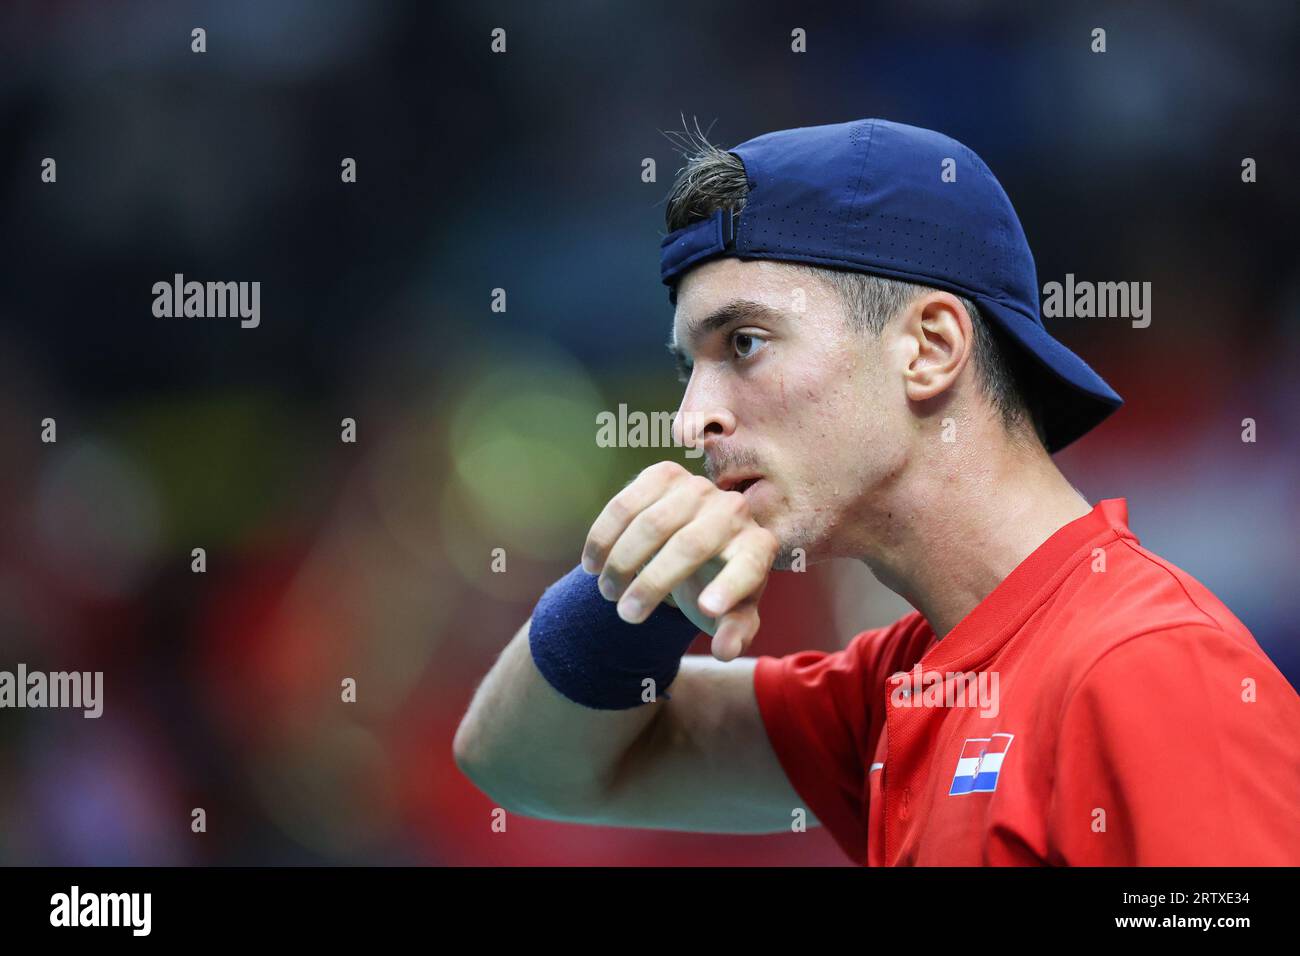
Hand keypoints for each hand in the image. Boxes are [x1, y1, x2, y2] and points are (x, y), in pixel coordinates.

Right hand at [581, 461, 778, 660]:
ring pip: (651, 523)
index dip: (729, 587)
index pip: (748, 566)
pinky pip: (626, 504)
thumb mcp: (731, 613)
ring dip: (621, 562)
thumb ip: (734, 633)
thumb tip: (724, 651)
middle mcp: (734, 511)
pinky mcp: (664, 475)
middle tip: (627, 615)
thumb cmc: (718, 585)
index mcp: (758, 547)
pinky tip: (591, 564)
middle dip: (653, 583)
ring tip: (608, 593)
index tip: (705, 609)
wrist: (697, 543)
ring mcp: (698, 488)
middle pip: (690, 545)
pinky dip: (603, 536)